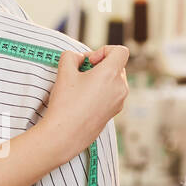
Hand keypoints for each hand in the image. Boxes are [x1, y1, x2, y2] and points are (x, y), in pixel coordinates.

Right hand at [40, 45, 128, 163]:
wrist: (64, 135)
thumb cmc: (66, 105)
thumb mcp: (64, 72)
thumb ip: (71, 56)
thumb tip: (79, 58)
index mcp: (111, 74)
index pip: (121, 51)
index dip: (104, 50)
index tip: (90, 62)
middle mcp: (120, 88)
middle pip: (117, 66)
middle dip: (101, 65)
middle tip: (82, 73)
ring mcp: (119, 102)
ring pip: (115, 81)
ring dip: (101, 79)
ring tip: (82, 88)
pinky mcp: (114, 112)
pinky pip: (112, 94)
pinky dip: (101, 92)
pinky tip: (84, 100)